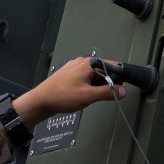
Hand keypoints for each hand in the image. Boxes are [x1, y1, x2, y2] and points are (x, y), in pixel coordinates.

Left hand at [12, 56, 126, 128]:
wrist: (40, 101)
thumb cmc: (61, 96)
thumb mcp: (87, 96)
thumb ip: (107, 93)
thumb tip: (123, 91)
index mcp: (89, 63)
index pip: (113, 66)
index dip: (119, 78)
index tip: (121, 88)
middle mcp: (82, 61)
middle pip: (104, 70)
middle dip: (106, 84)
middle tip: (101, 96)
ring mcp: (75, 67)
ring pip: (95, 75)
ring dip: (96, 86)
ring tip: (88, 96)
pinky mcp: (71, 74)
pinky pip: (86, 78)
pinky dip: (88, 86)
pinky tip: (81, 95)